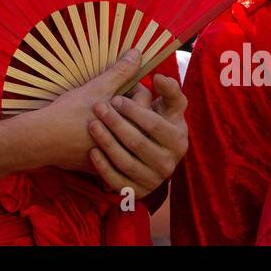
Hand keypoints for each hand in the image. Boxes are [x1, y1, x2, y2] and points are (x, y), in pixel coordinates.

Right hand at [31, 49, 147, 170]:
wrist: (44, 139)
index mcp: (131, 124)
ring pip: (124, 136)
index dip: (132, 87)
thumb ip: (120, 71)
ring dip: (116, 123)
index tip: (116, 86)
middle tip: (108, 99)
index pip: (145, 100)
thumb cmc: (71, 111)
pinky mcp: (101, 168)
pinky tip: (89, 131)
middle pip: (137, 119)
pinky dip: (104, 140)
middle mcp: (128, 145)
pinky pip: (110, 152)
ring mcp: (115, 159)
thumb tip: (137, 53)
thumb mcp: (97, 87)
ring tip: (99, 114)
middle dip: (125, 106)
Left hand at [86, 73, 188, 196]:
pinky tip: (92, 151)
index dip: (134, 110)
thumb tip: (160, 77)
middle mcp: (169, 164)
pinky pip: (118, 182)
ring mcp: (154, 180)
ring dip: (107, 142)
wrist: (149, 151)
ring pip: (126, 162)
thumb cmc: (156, 120)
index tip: (115, 98)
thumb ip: (168, 89)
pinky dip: (104, 167)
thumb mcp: (167, 105)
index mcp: (178, 140)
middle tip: (98, 107)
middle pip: (138, 143)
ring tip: (92, 125)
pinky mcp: (138, 192)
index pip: (155, 125)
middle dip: (116, 123)